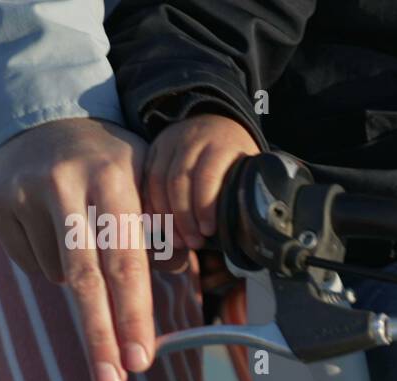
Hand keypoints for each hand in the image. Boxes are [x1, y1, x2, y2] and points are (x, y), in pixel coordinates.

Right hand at [0, 118, 162, 380]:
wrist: (47, 120)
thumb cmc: (113, 165)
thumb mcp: (149, 182)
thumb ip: (165, 226)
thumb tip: (178, 270)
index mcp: (115, 178)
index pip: (126, 260)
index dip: (133, 315)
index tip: (141, 359)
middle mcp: (67, 184)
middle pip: (85, 279)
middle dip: (101, 336)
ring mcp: (26, 194)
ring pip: (61, 275)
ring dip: (83, 283)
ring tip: (89, 241)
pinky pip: (35, 265)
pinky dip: (55, 267)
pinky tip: (60, 234)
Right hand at [143, 114, 259, 251]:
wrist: (215, 121)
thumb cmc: (235, 154)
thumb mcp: (247, 164)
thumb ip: (245, 188)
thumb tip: (250, 226)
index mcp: (220, 145)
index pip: (207, 176)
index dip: (205, 207)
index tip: (209, 231)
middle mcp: (191, 140)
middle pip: (179, 181)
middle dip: (184, 217)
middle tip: (193, 242)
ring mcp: (169, 143)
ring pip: (158, 181)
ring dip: (166, 215)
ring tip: (178, 240)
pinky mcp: (154, 149)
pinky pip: (146, 179)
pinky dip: (150, 205)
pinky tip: (158, 225)